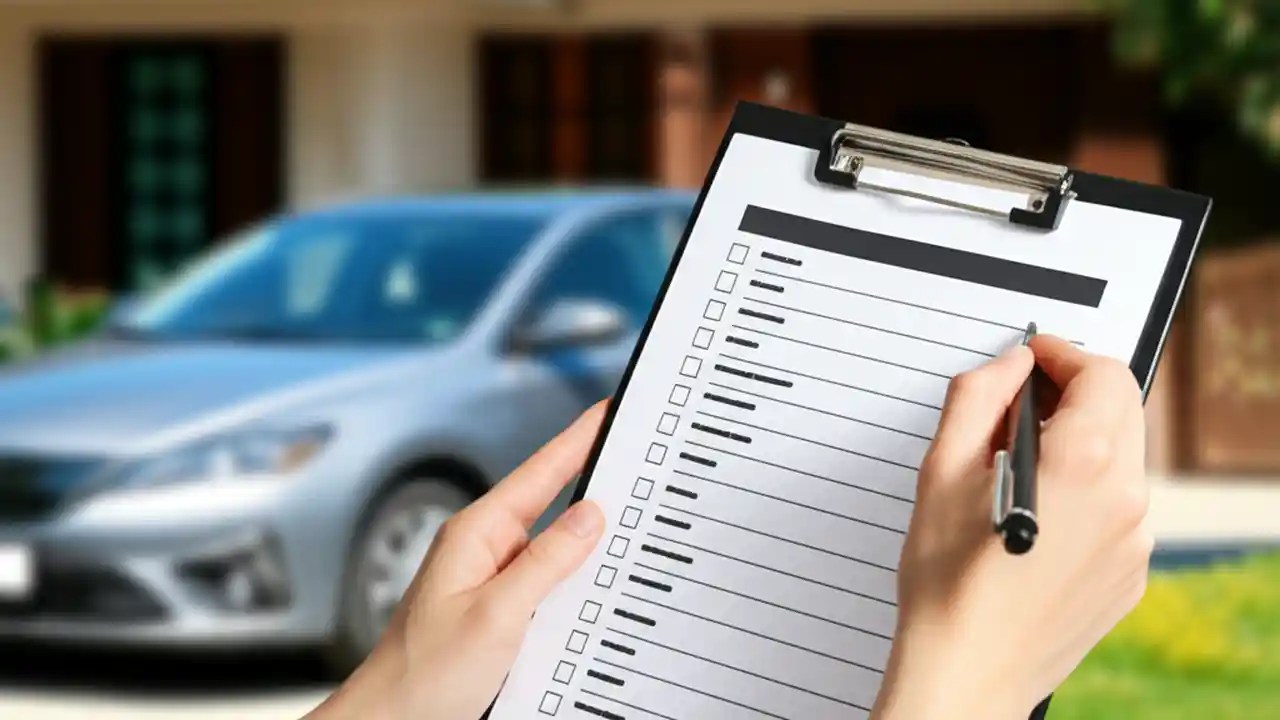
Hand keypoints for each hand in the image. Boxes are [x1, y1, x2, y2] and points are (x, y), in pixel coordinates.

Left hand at [308, 403, 607, 719]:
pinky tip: (591, 580)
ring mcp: (489, 578)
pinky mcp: (497, 608)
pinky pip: (544, 580)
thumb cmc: (423, 672)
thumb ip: (546, 562)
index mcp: (476, 534)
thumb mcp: (496, 613)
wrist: (394, 719)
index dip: (578, 438)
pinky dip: (571, 575)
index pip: (540, 472)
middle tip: (634, 460)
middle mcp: (483, 548)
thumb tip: (589, 516)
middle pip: (550, 504)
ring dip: (584, 537)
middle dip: (591, 481)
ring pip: (551, 546)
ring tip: (626, 518)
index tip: (607, 410)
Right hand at [872, 337, 1152, 719]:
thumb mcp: (941, 470)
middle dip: (1074, 394)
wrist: (967, 669)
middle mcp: (1123, 501)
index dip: (1064, 356)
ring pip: (1121, 460)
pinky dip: (1085, 492)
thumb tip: (1008, 365)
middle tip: (1019, 405)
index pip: (1102, 375)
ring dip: (1080, 444)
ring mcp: (1133, 542)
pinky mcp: (1129, 574)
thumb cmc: (947, 583)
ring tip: (1017, 467)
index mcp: (1082, 464)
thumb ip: (978, 397)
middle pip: (1121, 411)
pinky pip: (1117, 508)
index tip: (1033, 357)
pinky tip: (1036, 515)